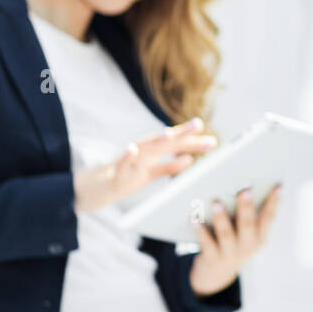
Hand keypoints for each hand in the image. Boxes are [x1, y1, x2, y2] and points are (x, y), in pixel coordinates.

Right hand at [73, 117, 216, 213]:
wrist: (102, 187)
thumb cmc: (129, 176)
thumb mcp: (153, 173)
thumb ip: (169, 166)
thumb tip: (189, 159)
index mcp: (153, 151)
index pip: (176, 143)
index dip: (192, 139)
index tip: (211, 137)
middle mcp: (144, 151)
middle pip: (165, 141)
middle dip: (182, 133)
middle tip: (199, 124)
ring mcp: (131, 160)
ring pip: (145, 148)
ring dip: (156, 140)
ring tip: (169, 134)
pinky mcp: (118, 171)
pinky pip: (121, 163)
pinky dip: (126, 156)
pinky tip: (131, 149)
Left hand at [188, 184, 282, 296]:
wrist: (216, 274)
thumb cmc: (231, 243)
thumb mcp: (244, 234)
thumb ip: (245, 216)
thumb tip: (241, 188)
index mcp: (259, 238)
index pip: (268, 218)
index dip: (273, 203)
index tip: (277, 187)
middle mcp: (248, 247)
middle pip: (248, 225)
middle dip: (247, 208)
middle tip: (244, 191)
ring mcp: (230, 254)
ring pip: (226, 234)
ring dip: (221, 218)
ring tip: (216, 203)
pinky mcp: (213, 259)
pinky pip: (206, 243)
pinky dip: (200, 230)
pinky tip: (194, 218)